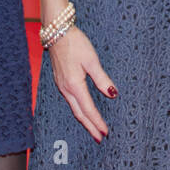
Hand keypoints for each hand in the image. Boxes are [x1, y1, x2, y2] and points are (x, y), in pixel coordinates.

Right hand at [47, 27, 115, 141]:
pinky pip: (70, 101)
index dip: (97, 122)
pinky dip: (78, 110)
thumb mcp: (92, 60)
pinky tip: (83, 111)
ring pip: (74, 108)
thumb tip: (113, 94)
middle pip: (79, 113)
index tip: (105, 132)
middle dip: (90, 127)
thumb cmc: (75, 43)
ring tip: (93, 128)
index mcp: (74, 85)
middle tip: (100, 138)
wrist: (57, 32)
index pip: (88, 109)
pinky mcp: (61, 81)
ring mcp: (61, 86)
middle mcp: (66, 89)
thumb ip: (102, 79)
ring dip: (84, 120)